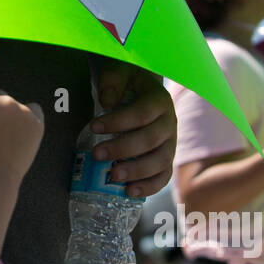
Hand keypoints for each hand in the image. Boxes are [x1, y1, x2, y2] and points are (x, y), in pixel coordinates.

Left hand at [90, 61, 176, 198]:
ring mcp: (170, 143)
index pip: (142, 113)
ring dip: (137, 171)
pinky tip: (130, 192)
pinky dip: (149, 186)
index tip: (93, 126)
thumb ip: (113, 81)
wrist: (143, 88)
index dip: (119, 122)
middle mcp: (169, 123)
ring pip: (161, 161)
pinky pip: (163, 176)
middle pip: (151, 140)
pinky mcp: (166, 159)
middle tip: (96, 154)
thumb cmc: (129, 81)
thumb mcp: (120, 71)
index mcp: (159, 101)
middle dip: (123, 149)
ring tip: (113, 176)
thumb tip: (107, 101)